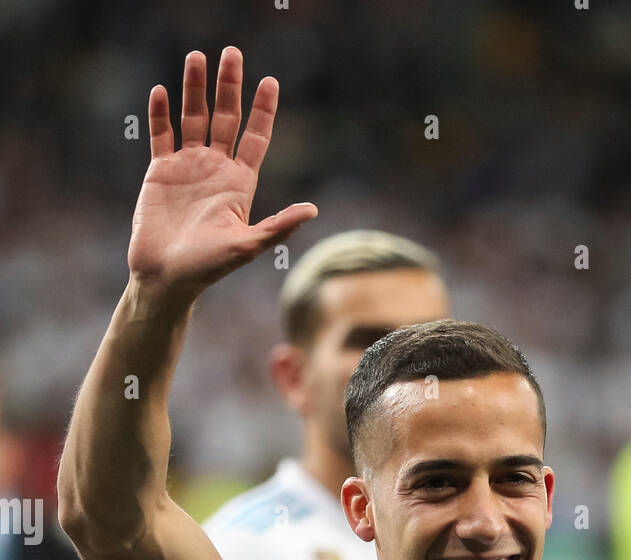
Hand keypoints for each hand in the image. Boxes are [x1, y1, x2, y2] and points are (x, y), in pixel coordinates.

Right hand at [128, 47, 316, 304]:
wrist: (166, 277)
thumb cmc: (208, 267)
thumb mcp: (248, 246)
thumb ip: (278, 226)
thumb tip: (313, 210)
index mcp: (240, 183)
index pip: (255, 137)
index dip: (263, 110)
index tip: (270, 81)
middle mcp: (215, 169)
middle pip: (225, 118)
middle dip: (229, 86)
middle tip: (232, 52)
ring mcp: (187, 167)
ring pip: (193, 118)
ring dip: (194, 89)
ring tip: (196, 56)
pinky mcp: (160, 172)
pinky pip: (161, 134)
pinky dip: (160, 113)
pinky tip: (162, 91)